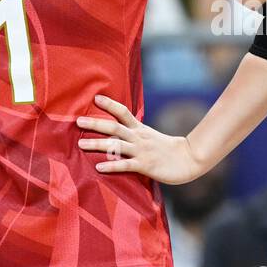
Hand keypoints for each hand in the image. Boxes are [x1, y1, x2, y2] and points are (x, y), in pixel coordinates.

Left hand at [77, 94, 205, 184]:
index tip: (96, 98)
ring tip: (80, 144)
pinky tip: (99, 168)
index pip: (123, 112)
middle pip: (114, 127)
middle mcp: (138, 138)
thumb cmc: (168, 150)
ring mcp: (141, 151)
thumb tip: (118, 132)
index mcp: (140, 129)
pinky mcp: (145, 165)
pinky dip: (112, 166)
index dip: (110, 105)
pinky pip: (125, 165)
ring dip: (97, 144)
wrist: (189, 159)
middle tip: (78, 121)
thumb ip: (136, 134)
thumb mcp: (151, 136)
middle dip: (95, 124)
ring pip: (116, 145)